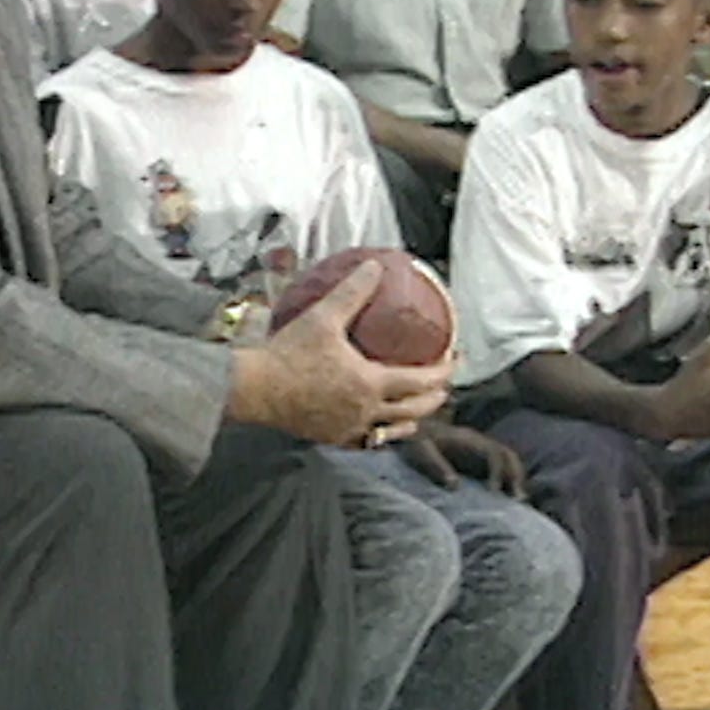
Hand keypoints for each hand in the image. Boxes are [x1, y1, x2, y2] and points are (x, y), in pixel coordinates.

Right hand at [231, 260, 451, 445]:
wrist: (255, 389)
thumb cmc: (289, 353)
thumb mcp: (324, 316)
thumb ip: (353, 291)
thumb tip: (376, 267)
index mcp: (371, 384)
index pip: (421, 382)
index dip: (443, 371)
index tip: (454, 359)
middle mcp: (366, 412)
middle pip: (415, 412)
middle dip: (435, 399)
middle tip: (444, 386)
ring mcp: (348, 430)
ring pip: (393, 433)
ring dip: (411, 421)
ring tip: (417, 411)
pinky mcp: (330, 438)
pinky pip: (366, 442)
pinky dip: (380, 434)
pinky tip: (376, 427)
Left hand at [398, 418, 527, 497]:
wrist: (413, 431)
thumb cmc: (415, 441)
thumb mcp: (421, 452)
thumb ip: (437, 467)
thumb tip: (454, 486)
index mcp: (466, 440)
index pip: (492, 452)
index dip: (497, 471)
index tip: (493, 492)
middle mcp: (478, 443)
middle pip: (507, 454)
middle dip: (515, 475)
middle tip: (517, 499)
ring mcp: (479, 449)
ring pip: (507, 459)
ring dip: (515, 478)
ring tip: (518, 501)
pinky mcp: (477, 458)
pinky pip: (500, 467)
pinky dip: (508, 480)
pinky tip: (507, 499)